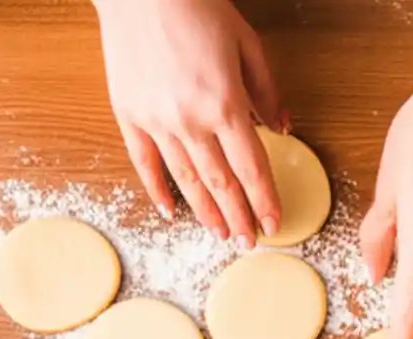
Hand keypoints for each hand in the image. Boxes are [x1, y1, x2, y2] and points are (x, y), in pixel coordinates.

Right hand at [95, 0, 285, 246]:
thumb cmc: (197, 8)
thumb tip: (282, 128)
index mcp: (224, 104)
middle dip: (238, 217)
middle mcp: (190, 120)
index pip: (251, 167)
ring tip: (220, 234)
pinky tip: (172, 212)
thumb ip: (266, 91)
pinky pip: (145, 163)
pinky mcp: (130, 115)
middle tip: (248, 243)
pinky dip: (159, 190)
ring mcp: (157, 121)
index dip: (264, 200)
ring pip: (187, 180)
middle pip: (220, 182)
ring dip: (206, 212)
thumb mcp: (247, 44)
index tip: (273, 224)